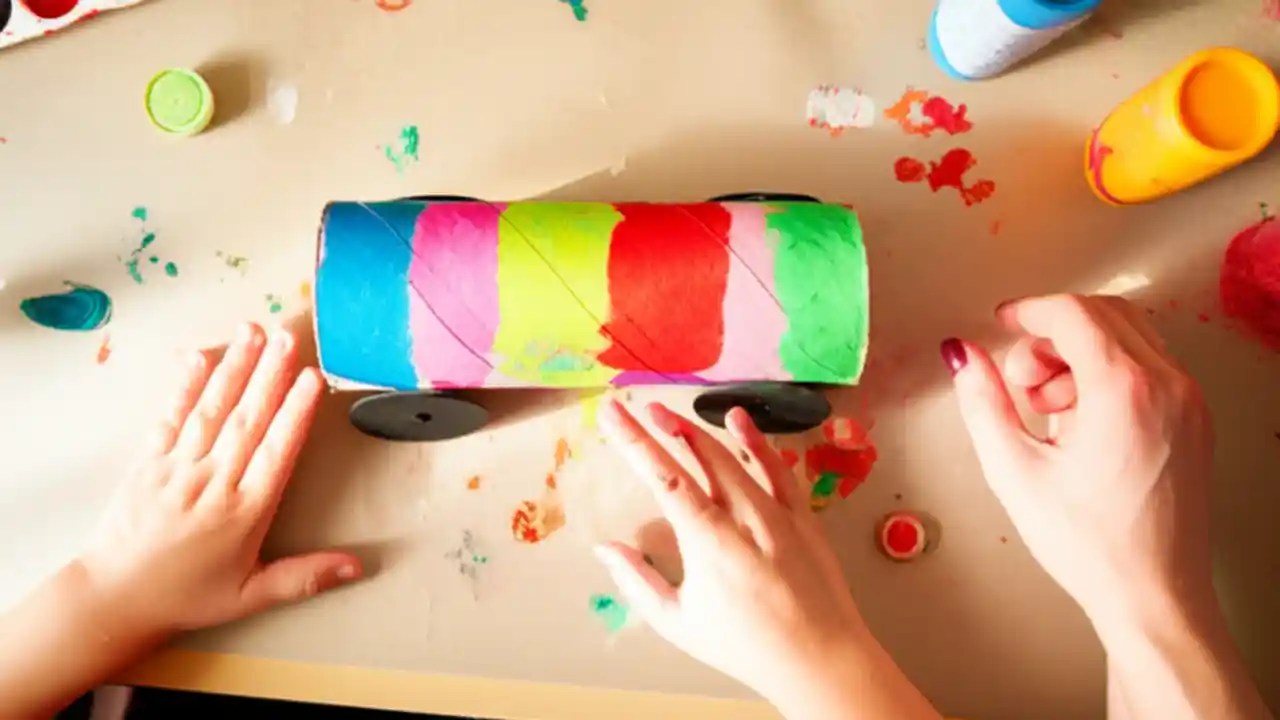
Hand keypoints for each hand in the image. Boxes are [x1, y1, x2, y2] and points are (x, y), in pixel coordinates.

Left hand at [77, 323, 362, 637]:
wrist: (115, 598)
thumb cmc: (187, 597)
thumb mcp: (252, 595)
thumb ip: (305, 578)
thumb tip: (358, 567)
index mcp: (244, 513)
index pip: (277, 452)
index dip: (295, 413)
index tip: (313, 379)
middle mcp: (213, 484)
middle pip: (248, 421)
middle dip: (270, 374)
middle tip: (289, 335)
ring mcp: (177, 469)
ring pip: (212, 410)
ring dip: (234, 367)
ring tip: (252, 331)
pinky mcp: (147, 463)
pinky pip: (170, 418)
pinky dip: (185, 386)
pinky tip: (199, 356)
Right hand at [595, 401, 938, 718]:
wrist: (820, 658)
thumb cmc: (745, 646)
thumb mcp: (678, 622)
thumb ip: (637, 581)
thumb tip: (604, 548)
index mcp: (710, 542)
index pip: (664, 478)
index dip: (635, 441)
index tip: (614, 414)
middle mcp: (745, 518)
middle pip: (700, 456)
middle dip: (667, 428)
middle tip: (641, 410)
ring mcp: (778, 513)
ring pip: (736, 457)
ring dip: (701, 431)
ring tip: (673, 414)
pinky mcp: (803, 515)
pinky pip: (778, 468)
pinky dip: (757, 442)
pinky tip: (739, 421)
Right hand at [943, 294, 1213, 627]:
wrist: (1152, 594)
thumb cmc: (1090, 544)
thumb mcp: (1014, 471)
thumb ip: (983, 402)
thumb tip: (962, 356)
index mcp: (1124, 390)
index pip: (1073, 313)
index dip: (1029, 310)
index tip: (1002, 322)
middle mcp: (1167, 385)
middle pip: (1105, 314)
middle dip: (1052, 333)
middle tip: (1021, 379)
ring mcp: (1189, 401)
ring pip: (1129, 336)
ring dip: (1081, 351)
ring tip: (1050, 409)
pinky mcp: (1194, 419)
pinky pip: (1148, 366)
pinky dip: (1109, 372)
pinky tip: (1081, 421)